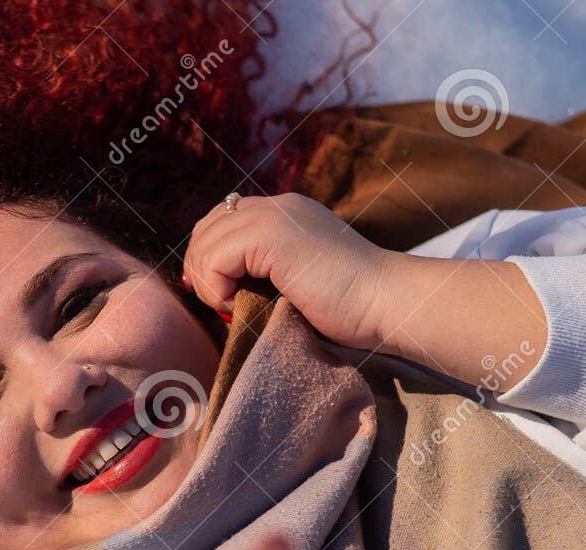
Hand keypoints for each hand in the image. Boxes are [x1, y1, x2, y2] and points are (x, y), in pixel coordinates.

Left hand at [182, 192, 401, 349]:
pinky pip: (214, 257)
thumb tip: (216, 287)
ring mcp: (275, 215)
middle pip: (208, 225)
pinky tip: (238, 304)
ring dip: (208, 282)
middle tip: (220, 303)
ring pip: (206, 242)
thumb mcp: (297, 282)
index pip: (224, 220)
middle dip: (201, 268)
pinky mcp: (271, 234)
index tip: (217, 294)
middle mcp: (278, 205)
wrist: (384, 302)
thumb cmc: (349, 308)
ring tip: (233, 306)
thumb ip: (263, 272)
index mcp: (286, 213)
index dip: (209, 256)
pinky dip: (215, 287)